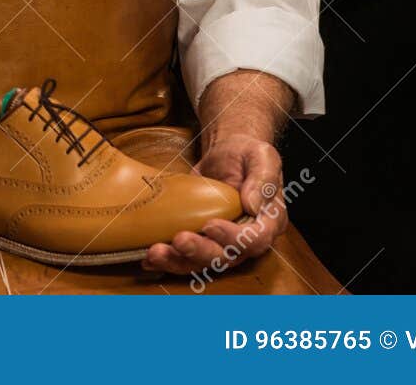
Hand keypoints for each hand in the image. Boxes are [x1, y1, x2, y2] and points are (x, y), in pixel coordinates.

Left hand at [143, 133, 287, 276]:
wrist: (228, 153)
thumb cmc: (247, 154)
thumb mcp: (262, 156)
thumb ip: (263, 178)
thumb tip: (253, 204)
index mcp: (268, 222)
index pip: (255, 240)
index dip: (233, 238)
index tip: (210, 225)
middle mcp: (246, 239)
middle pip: (225, 257)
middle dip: (200, 251)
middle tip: (179, 240)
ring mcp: (222, 243)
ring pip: (202, 263)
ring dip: (178, 261)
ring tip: (156, 252)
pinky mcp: (201, 239)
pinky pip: (185, 257)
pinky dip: (167, 260)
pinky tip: (147, 258)